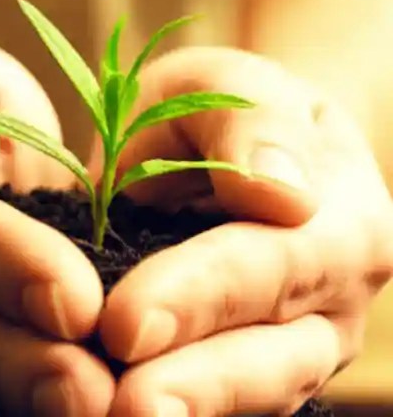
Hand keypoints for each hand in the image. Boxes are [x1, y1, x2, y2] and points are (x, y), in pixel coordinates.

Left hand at [90, 47, 392, 415]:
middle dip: (195, 387)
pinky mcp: (243, 384)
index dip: (198, 296)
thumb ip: (252, 121)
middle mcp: (331, 306)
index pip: (268, 266)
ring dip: (186, 415)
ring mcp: (295, 356)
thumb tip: (281, 192)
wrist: (225, 153)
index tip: (124, 322)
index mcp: (342, 225)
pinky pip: (218, 412)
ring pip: (251, 400)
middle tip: (124, 410)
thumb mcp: (226, 83)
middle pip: (270, 358)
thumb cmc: (220, 114)